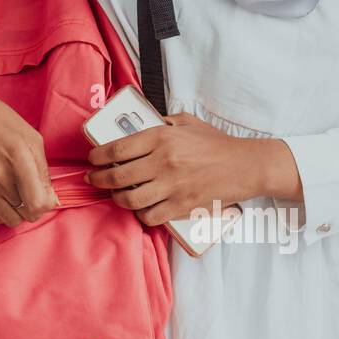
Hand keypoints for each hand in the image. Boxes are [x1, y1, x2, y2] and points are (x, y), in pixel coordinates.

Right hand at [0, 78, 59, 227]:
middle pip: (27, 215)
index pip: (38, 203)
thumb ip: (43, 169)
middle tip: (31, 191)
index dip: (48, 203)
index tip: (47, 194)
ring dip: (18, 212)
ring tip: (16, 194)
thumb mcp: (30, 137)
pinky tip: (1, 199)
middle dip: (35, 206)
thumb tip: (51, 198)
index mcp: (18, 159)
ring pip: (10, 220)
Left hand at [85, 112, 299, 226]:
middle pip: (117, 176)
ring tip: (116, 194)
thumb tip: (142, 123)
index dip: (97, 156)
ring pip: (130, 200)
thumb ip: (163, 122)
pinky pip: (150, 216)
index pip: (117, 148)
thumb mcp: (187, 122)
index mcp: (162, 137)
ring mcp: (172, 186)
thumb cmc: (216, 144)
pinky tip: (140, 209)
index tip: (92, 159)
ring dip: (117, 199)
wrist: (246, 166)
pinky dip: (140, 215)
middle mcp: (163, 161)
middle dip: (98, 180)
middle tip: (93, 179)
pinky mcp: (181, 206)